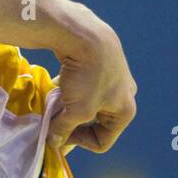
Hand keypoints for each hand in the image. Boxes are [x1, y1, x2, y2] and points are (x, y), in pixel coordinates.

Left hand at [48, 21, 136, 152]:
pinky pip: (83, 85)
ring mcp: (113, 78)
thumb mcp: (76, 109)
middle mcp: (124, 95)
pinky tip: (57, 83)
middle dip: (72, 121)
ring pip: (87, 101)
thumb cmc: (87, 77)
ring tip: (53, 100)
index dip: (77, 142)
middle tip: (52, 118)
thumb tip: (54, 142)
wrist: (85, 35)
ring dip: (69, 104)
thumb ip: (64, 128)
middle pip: (94, 121)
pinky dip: (70, 87)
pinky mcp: (99, 63)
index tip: (58, 133)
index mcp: (124, 111)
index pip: (102, 141)